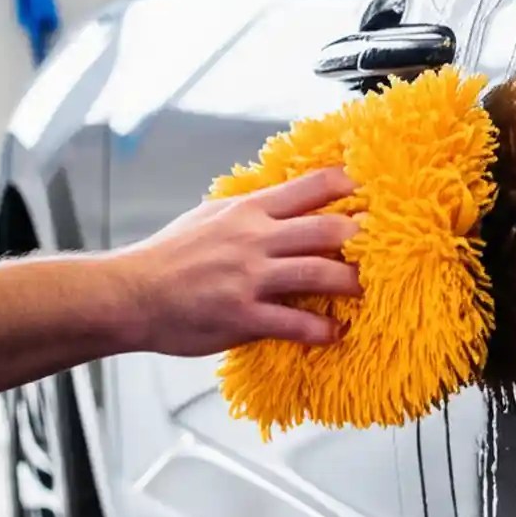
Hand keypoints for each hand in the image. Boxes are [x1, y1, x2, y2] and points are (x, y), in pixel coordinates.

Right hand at [107, 167, 361, 355]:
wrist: (129, 294)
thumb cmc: (168, 256)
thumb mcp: (211, 215)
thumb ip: (251, 208)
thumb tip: (284, 198)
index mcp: (249, 211)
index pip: (310, 186)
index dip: (349, 183)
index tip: (374, 186)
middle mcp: (254, 239)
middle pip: (327, 228)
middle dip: (362, 236)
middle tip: (386, 244)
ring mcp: (249, 278)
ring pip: (319, 272)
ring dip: (352, 282)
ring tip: (368, 289)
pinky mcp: (242, 316)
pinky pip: (295, 323)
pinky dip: (321, 329)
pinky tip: (334, 333)